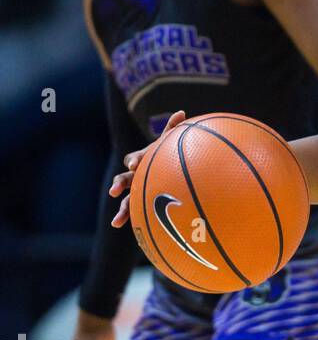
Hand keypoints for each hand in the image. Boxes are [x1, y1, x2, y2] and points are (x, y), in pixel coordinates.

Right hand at [108, 110, 186, 227]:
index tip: (134, 165)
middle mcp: (138, 174)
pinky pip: (136, 212)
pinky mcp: (143, 202)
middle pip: (125, 178)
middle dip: (119, 184)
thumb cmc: (172, 154)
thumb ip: (174, 130)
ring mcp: (139, 189)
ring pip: (127, 199)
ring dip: (121, 209)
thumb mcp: (173, 143)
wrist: (173, 170)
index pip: (135, 158)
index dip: (134, 160)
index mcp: (145, 159)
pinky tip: (120, 227)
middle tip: (115, 191)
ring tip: (116, 222)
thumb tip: (180, 112)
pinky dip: (128, 218)